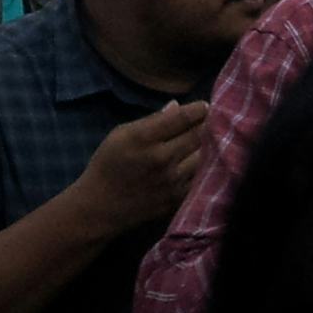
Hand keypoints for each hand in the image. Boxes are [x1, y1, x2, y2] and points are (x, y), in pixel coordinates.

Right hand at [71, 96, 210, 231]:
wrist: (101, 206)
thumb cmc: (108, 164)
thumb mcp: (120, 134)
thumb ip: (150, 120)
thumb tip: (176, 106)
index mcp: (144, 138)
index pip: (182, 118)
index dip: (198, 109)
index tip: (204, 106)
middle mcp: (162, 158)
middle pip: (197, 136)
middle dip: (206, 125)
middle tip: (210, 121)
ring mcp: (172, 180)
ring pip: (203, 157)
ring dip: (206, 147)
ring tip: (206, 141)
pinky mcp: (177, 198)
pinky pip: (199, 178)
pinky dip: (202, 167)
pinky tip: (198, 162)